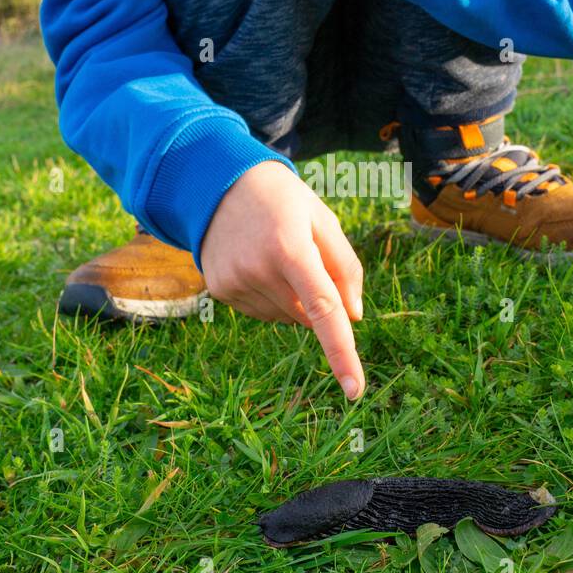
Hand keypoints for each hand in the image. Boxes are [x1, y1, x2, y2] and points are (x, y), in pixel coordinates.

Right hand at [200, 161, 365, 400]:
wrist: (217, 183)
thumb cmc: (282, 200)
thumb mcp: (322, 218)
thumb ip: (345, 266)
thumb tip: (353, 317)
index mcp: (290, 247)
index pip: (323, 310)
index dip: (342, 352)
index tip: (355, 389)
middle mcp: (258, 269)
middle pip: (308, 315)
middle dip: (317, 298)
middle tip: (302, 255)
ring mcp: (235, 283)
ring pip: (287, 318)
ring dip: (294, 299)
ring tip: (275, 254)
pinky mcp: (220, 290)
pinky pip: (263, 313)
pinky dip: (273, 298)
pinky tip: (259, 266)